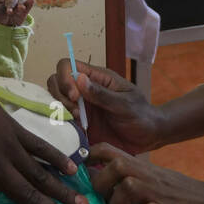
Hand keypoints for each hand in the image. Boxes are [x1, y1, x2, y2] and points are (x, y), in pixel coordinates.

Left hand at [0, 0, 33, 27]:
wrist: (1, 25)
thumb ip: (2, 6)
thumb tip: (8, 2)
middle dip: (10, 3)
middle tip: (8, 11)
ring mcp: (17, 3)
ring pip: (19, 2)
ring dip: (18, 7)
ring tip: (14, 13)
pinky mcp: (24, 10)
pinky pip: (27, 5)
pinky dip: (29, 3)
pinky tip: (31, 0)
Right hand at [47, 59, 164, 154]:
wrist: (148, 137)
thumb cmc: (140, 115)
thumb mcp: (124, 104)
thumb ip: (102, 94)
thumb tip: (79, 78)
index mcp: (96, 78)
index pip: (67, 66)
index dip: (65, 78)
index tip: (75, 97)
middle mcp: (84, 90)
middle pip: (56, 82)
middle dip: (61, 96)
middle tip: (77, 113)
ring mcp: (80, 107)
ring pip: (55, 100)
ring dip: (61, 110)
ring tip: (79, 123)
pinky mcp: (79, 124)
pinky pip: (62, 120)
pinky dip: (62, 124)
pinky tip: (75, 132)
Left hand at [88, 145, 203, 203]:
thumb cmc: (186, 198)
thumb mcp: (160, 181)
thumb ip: (137, 179)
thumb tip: (108, 183)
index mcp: (146, 169)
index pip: (112, 151)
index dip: (91, 155)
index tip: (82, 169)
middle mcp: (151, 177)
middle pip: (117, 165)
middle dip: (101, 182)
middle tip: (102, 199)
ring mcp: (160, 194)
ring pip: (127, 187)